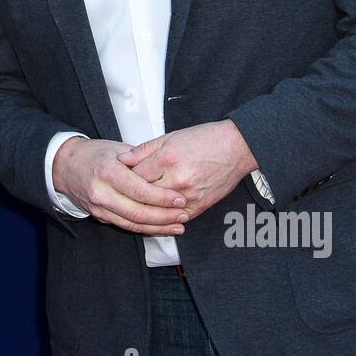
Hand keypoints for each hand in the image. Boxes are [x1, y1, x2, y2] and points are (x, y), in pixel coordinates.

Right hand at [52, 136, 189, 234]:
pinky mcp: (99, 217)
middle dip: (165, 216)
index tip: (180, 198)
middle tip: (183, 214)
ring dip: (158, 227)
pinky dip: (145, 229)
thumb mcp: (118, 149)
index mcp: (108, 172)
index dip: (163, 198)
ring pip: (133, 224)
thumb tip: (167, 171)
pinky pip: (126, 226)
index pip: (140, 191)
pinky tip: (161, 228)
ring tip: (178, 226)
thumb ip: (142, 160)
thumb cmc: (95, 154)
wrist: (65, 166)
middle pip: (138, 212)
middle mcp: (101, 192)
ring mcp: (99, 208)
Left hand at [117, 120, 256, 220]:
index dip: (124, 180)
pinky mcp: (199, 206)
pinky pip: (175, 218)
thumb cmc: (203, 139)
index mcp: (167, 159)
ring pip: (158, 211)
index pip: (134, 177)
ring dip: (145, 210)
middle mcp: (177, 180)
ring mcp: (189, 195)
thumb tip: (122, 160)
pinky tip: (155, 215)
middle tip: (121, 196)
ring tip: (133, 207)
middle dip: (131, 197)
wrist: (236, 147)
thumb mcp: (169, 136)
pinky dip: (164, 218)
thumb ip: (143, 150)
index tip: (118, 181)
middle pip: (144, 196)